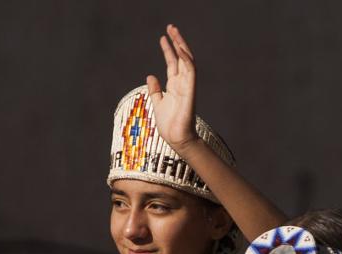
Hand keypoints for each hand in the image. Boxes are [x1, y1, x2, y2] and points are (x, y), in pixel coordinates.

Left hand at [146, 24, 199, 151]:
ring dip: (181, 45)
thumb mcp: (157, 103)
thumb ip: (155, 90)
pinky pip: (191, 72)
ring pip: (187, 61)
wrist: (176, 139)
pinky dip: (186, 60)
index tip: (163, 37)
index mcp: (175, 86)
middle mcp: (182, 84)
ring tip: (173, 32)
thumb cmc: (169, 125)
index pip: (173, 63)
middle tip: (170, 27)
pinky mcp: (190, 92)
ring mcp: (188, 86)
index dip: (168, 50)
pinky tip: (180, 49)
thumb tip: (150, 76)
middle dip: (176, 42)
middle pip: (181, 58)